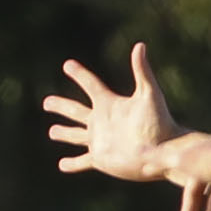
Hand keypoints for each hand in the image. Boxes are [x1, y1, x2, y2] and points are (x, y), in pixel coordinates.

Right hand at [43, 44, 208, 210]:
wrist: (163, 152)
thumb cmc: (159, 123)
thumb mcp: (149, 94)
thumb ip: (142, 70)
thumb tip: (140, 45)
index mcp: (110, 104)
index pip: (90, 85)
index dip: (78, 74)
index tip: (67, 65)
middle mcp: (102, 121)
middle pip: (76, 111)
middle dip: (61, 106)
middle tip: (46, 102)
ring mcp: (101, 140)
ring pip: (76, 136)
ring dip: (64, 133)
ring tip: (52, 132)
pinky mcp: (101, 159)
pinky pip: (82, 161)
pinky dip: (72, 163)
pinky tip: (62, 165)